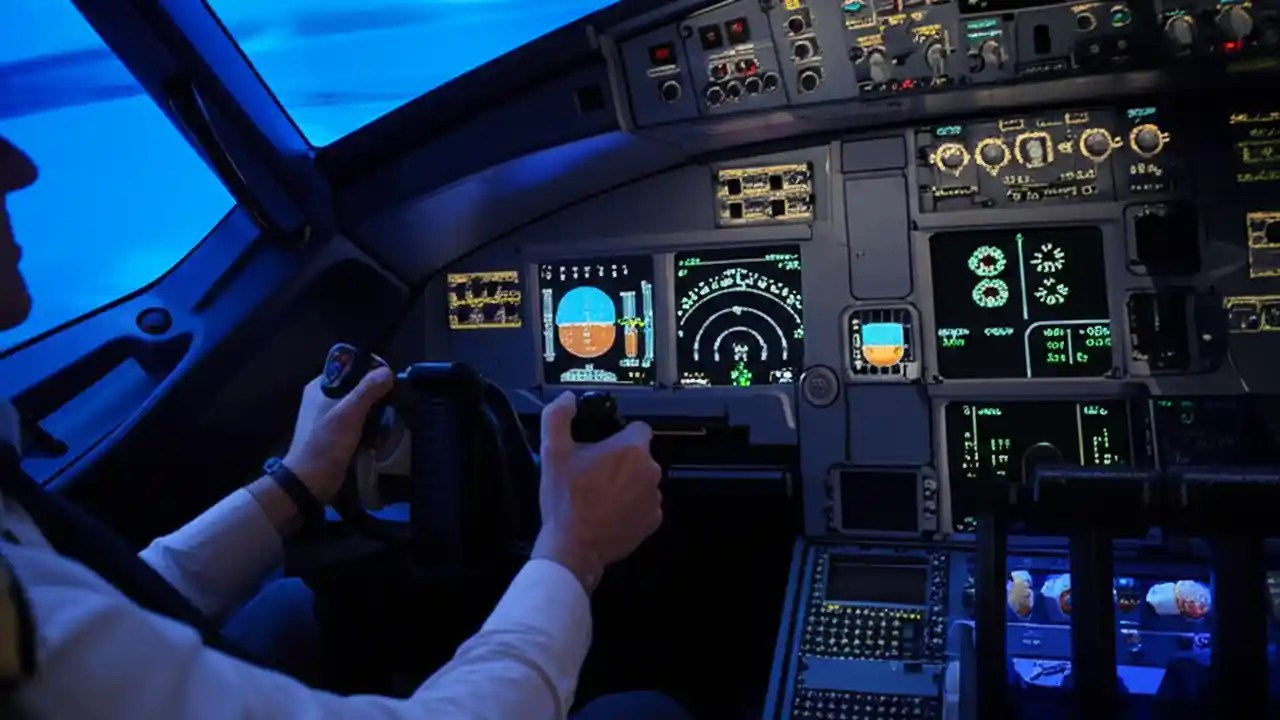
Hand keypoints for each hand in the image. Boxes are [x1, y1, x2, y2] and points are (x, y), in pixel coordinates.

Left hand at [282, 365, 393, 502]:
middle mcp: (325, 397)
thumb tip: (388, 372)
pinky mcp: (338, 434)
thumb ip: (367, 390)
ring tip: (390, 419)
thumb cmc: (325, 444)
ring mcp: (331, 416)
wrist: (309, 481)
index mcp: (321, 386)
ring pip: (361, 404)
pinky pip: (360, 422)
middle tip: (393, 402)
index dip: (370, 367)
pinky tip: (381, 434)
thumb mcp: (348, 413)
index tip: (389, 378)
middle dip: (377, 392)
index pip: (349, 364)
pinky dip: (371, 426)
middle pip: (358, 385)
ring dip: (376, 412)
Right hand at [532, 391, 662, 592]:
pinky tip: (610, 514)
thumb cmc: (565, 498)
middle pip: (640, 456)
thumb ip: (558, 416)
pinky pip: (645, 506)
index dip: (620, 436)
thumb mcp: (552, 452)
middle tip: (595, 474)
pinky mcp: (653, 521)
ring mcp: (655, 498)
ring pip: (643, 481)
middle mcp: (651, 471)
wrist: (573, 547)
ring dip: (628, 484)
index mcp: (632, 449)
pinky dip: (632, 508)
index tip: (602, 449)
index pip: (638, 429)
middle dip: (622, 462)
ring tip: (601, 497)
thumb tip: (569, 398)